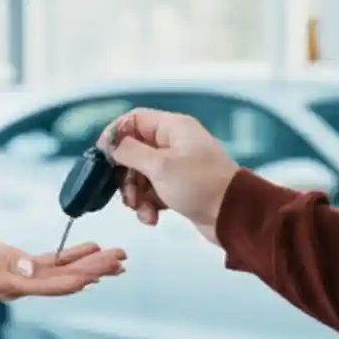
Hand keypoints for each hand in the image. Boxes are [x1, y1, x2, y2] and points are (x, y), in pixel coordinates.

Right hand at [0, 217, 126, 301]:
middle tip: (123, 258)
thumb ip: (4, 257)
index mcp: (8, 282)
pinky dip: (69, 259)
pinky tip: (88, 252)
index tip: (107, 265)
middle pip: (63, 281)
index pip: (54, 282)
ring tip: (115, 258)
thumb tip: (32, 271)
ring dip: (88, 266)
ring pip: (60, 275)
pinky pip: (48, 267)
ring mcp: (17, 279)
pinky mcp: (16, 269)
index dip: (83, 274)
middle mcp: (17, 286)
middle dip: (95, 270)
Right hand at [97, 108, 238, 237]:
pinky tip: (152, 218)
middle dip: (125, 176)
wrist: (234, 215)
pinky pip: (153, 191)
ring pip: (141, 175)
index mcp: (173, 128)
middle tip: (127, 194)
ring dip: (136, 195)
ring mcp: (178, 166)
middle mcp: (175, 143)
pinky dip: (148, 205)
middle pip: (134, 151)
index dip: (116, 135)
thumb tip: (112, 144)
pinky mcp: (180, 187)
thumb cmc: (201, 185)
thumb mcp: (160, 166)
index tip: (104, 155)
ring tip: (142, 210)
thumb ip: (130, 152)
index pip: (134, 120)